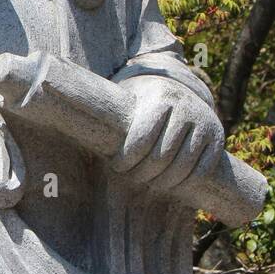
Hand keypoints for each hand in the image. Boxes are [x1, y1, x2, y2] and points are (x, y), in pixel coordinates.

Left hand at [112, 76, 223, 194]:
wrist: (180, 87)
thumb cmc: (141, 100)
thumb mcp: (127, 98)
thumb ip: (107, 114)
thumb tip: (57, 120)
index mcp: (160, 98)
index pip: (142, 136)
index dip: (128, 158)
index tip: (117, 167)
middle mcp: (185, 108)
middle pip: (162, 154)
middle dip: (143, 172)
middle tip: (131, 178)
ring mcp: (204, 122)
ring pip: (183, 164)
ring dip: (163, 181)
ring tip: (149, 185)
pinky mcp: (217, 136)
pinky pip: (204, 167)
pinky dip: (188, 181)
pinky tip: (172, 186)